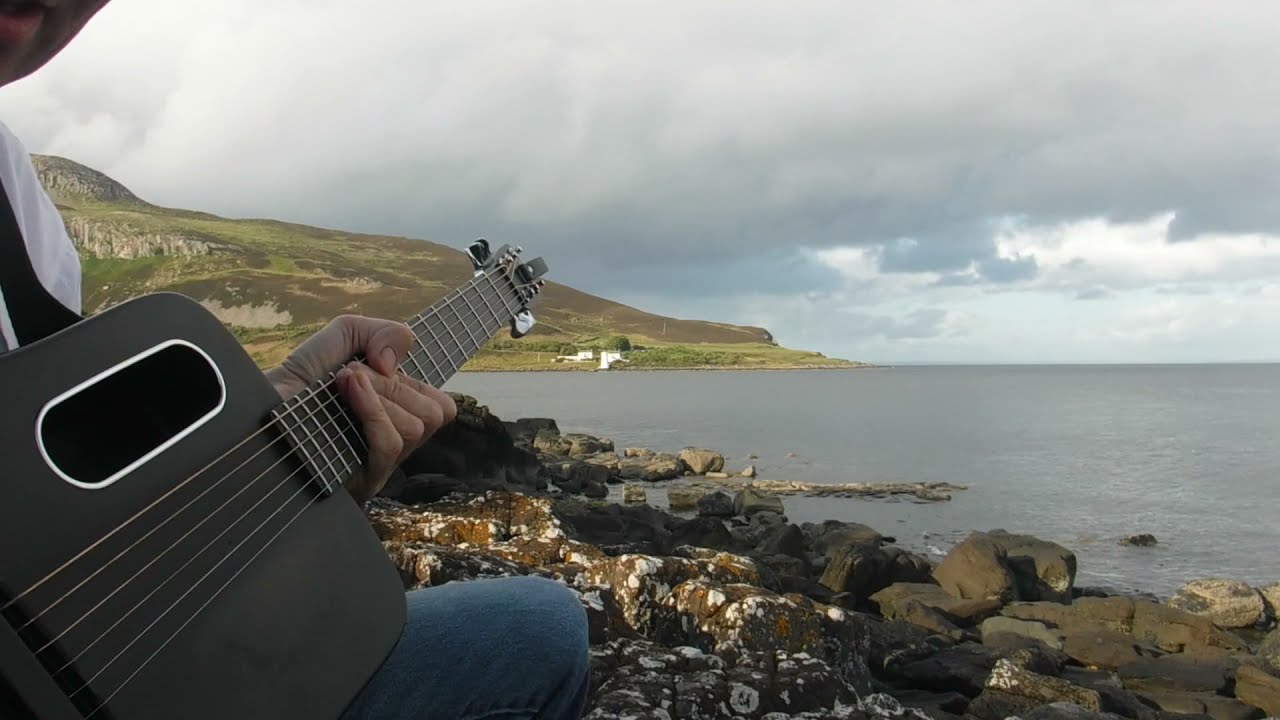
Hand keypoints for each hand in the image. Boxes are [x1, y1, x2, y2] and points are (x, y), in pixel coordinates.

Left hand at [264, 315, 457, 502]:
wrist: (254, 408)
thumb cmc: (300, 379)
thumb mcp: (344, 336)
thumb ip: (382, 332)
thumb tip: (394, 364)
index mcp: (397, 414)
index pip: (441, 406)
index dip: (417, 382)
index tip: (378, 367)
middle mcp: (393, 441)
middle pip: (435, 413)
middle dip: (394, 383)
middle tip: (351, 374)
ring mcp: (379, 464)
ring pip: (416, 427)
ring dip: (380, 395)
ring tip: (341, 384)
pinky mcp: (361, 479)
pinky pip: (389, 444)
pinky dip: (373, 410)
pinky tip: (348, 392)